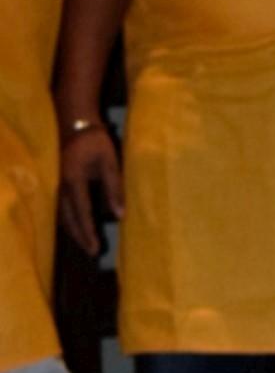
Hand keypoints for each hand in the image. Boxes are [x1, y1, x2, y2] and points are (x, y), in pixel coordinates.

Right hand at [56, 119, 123, 255]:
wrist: (74, 120)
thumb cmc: (95, 140)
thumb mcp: (109, 162)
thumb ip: (114, 188)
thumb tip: (120, 215)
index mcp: (74, 180)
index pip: (82, 213)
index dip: (89, 232)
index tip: (96, 248)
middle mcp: (61, 185)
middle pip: (69, 218)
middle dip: (80, 236)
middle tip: (92, 252)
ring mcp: (56, 183)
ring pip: (62, 213)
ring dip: (73, 229)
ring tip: (85, 243)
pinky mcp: (57, 180)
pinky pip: (61, 205)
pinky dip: (69, 219)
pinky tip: (76, 225)